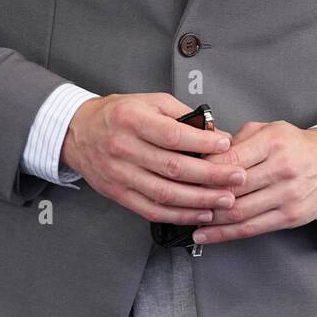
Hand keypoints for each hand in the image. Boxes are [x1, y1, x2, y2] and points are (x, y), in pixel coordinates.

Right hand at [62, 93, 246, 224]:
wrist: (78, 132)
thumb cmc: (118, 114)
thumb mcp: (149, 101)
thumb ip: (181, 114)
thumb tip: (214, 131)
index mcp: (131, 120)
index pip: (172, 135)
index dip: (202, 142)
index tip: (226, 144)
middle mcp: (123, 148)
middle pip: (173, 168)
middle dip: (211, 175)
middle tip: (237, 178)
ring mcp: (120, 174)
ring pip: (165, 193)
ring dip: (200, 200)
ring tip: (225, 199)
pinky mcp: (119, 194)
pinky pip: (152, 210)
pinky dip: (179, 215)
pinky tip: (200, 213)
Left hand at [190, 121, 316, 244]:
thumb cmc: (294, 145)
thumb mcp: (267, 129)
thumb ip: (238, 140)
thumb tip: (206, 153)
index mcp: (273, 143)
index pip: (230, 158)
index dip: (204, 169)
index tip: (186, 174)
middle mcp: (282, 169)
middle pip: (232, 188)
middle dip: (202, 195)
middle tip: (180, 199)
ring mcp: (287, 196)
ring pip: (239, 212)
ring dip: (210, 219)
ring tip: (187, 219)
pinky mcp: (290, 217)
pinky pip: (251, 229)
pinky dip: (225, 234)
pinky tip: (207, 235)